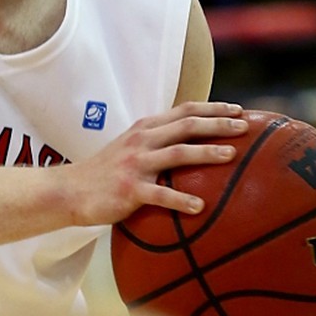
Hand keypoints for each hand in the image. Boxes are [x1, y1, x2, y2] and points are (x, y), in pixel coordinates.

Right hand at [68, 101, 246, 225]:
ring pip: (177, 153)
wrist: (71, 190)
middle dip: (218, 124)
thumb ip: (158, 140)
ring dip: (206, 152)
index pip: (185, 111)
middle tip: (245, 127)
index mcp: (145, 128)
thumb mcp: (132, 147)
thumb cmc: (107, 171)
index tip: (239, 110)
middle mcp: (142, 140)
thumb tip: (193, 142)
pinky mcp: (129, 189)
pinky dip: (181, 200)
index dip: (213, 108)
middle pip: (186, 126)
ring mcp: (135, 164)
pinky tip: (200, 207)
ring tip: (231, 156)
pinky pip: (160, 194)